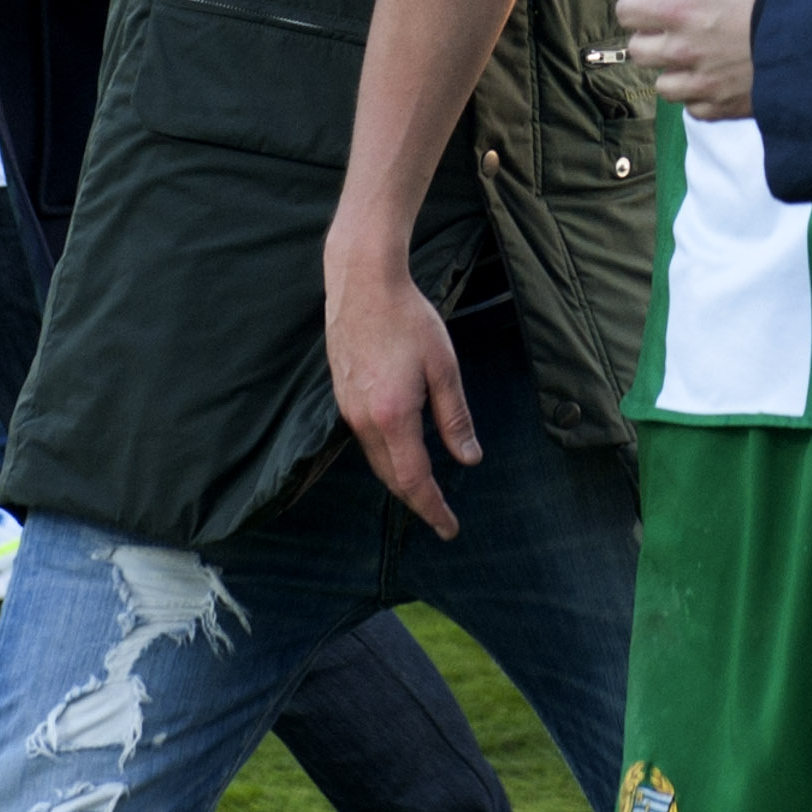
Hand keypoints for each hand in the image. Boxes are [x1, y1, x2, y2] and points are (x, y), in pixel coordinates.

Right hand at [324, 231, 481, 539]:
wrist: (363, 283)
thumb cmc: (408, 319)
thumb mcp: (443, 367)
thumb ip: (454, 417)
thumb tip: (469, 458)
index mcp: (392, 417)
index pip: (413, 480)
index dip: (432, 508)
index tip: (449, 529)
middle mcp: (364, 421)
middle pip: (391, 477)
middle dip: (417, 500)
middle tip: (442, 518)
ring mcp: (348, 409)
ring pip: (376, 460)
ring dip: (400, 480)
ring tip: (425, 492)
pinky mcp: (343, 396)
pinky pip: (366, 440)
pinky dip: (386, 457)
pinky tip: (402, 452)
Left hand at [615, 0, 781, 118]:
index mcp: (678, 10)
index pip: (626, 11)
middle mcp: (681, 50)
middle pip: (638, 51)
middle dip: (651, 34)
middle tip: (674, 24)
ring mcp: (700, 83)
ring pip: (663, 85)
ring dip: (673, 69)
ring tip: (697, 56)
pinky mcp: (723, 107)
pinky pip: (693, 108)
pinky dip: (699, 95)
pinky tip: (716, 78)